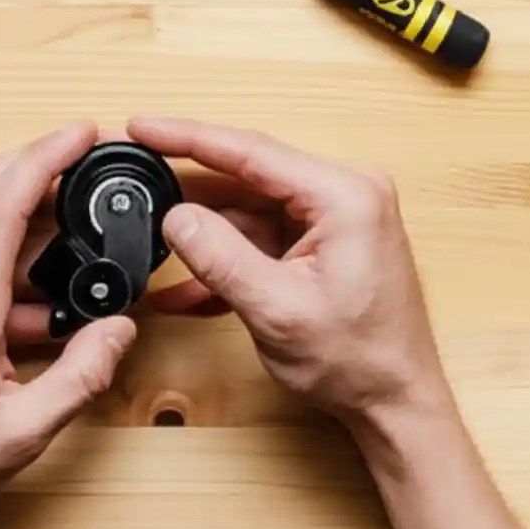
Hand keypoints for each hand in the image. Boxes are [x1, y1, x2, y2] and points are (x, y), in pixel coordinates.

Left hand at [0, 121, 136, 519]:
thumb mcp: (19, 434)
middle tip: (86, 157)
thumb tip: (118, 330)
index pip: (3, 200)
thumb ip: (79, 378)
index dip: (46, 155)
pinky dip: (14, 257)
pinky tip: (44, 303)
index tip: (82, 133)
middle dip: (40, 159)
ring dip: (30, 212)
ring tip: (80, 243)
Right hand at [131, 117, 447, 422]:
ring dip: (202, 233)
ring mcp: (333, 220)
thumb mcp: (277, 310)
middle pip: (246, 176)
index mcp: (344, 196)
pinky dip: (225, 259)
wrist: (396, 402)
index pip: (251, 151)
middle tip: (134, 178)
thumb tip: (175, 217)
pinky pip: (260, 239)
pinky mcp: (321, 245)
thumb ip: (221, 258)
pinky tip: (182, 286)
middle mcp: (344, 195)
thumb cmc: (360, 361)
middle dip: (188, 185)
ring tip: (147, 239)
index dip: (189, 137)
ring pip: (247, 210)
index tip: (143, 126)